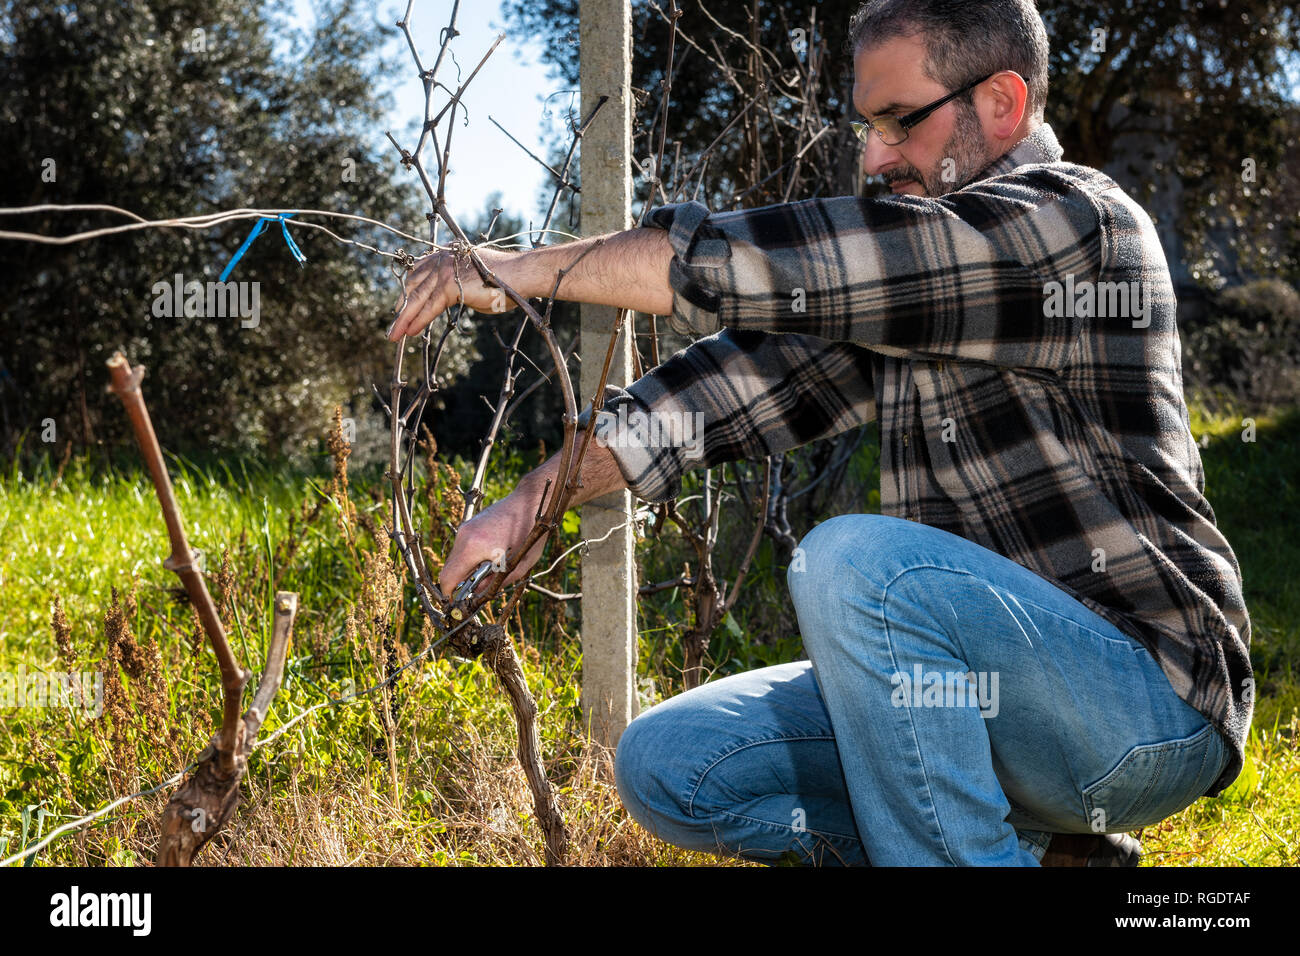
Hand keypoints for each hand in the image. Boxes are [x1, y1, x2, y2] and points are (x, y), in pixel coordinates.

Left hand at [387, 244, 516, 341]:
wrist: (519, 275)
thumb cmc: (506, 280)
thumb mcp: (475, 280)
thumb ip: (458, 286)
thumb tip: (451, 299)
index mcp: (447, 254)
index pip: (420, 272)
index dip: (409, 290)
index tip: (402, 304)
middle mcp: (442, 259)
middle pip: (413, 285)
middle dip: (402, 306)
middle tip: (395, 322)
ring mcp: (444, 271)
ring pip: (417, 298)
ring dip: (404, 318)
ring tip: (394, 335)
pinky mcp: (448, 286)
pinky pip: (428, 308)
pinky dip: (418, 321)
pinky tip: (410, 332)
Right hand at [439, 474, 549, 596]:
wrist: (531, 501)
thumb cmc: (531, 533)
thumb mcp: (519, 566)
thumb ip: (495, 584)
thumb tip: (477, 596)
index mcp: (474, 547)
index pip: (447, 579)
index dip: (451, 595)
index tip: (462, 602)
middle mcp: (464, 536)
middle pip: (449, 569)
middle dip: (460, 582)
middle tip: (480, 588)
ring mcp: (465, 528)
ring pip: (454, 558)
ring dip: (466, 569)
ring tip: (490, 569)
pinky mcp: (469, 524)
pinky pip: (461, 548)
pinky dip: (469, 558)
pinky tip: (490, 557)